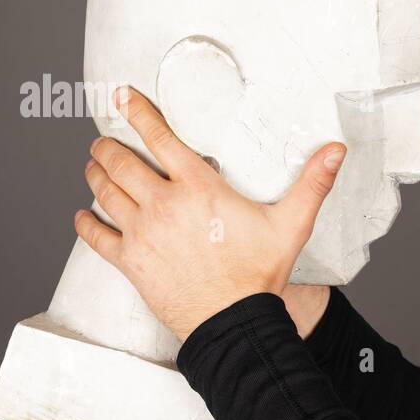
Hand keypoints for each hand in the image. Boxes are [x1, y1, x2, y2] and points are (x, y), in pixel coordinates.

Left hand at [74, 85, 346, 341]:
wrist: (235, 322)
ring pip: (103, 193)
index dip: (138, 112)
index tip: (122, 97)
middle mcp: (163, 205)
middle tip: (104, 140)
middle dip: (107, 146)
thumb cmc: (260, 274)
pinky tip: (83, 216)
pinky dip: (85, 223)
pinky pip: (95, 237)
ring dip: (94, 175)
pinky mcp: (130, 262)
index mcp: (198, 188)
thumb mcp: (292, 224)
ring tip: (93, 167)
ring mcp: (142, 234)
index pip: (160, 138)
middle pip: (120, 162)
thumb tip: (336, 151)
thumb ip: (312, 183)